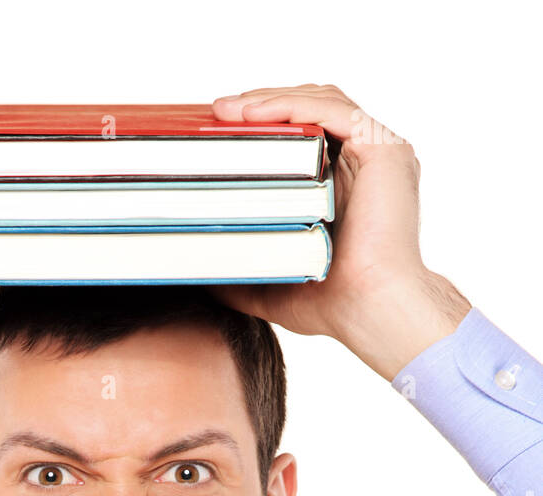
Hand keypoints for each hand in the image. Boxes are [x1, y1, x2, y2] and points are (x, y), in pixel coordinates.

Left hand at [210, 85, 470, 378]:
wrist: (372, 311)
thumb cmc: (334, 304)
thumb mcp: (271, 284)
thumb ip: (240, 270)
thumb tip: (195, 270)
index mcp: (344, 184)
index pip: (301, 137)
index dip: (262, 128)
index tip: (218, 131)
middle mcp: (363, 162)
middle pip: (309, 113)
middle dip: (261, 107)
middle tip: (216, 113)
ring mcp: (376, 152)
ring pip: (319, 103)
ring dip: (270, 101)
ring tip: (228, 111)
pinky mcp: (383, 148)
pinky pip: (331, 110)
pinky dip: (291, 106)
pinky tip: (255, 114)